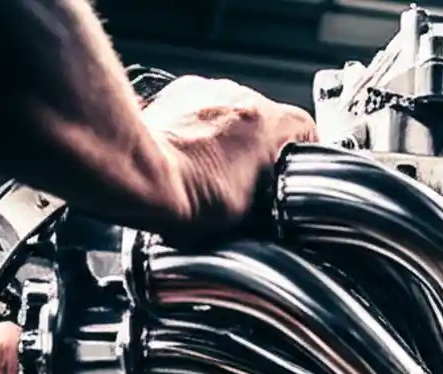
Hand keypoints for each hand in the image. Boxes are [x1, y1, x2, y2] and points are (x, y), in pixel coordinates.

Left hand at [142, 76, 317, 232]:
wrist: (136, 176)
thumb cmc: (187, 192)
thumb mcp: (247, 213)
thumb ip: (267, 199)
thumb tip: (266, 209)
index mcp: (267, 122)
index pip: (306, 129)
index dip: (303, 152)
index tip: (297, 168)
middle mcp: (239, 96)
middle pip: (264, 121)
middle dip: (258, 149)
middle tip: (247, 181)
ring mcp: (203, 91)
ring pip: (228, 114)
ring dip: (225, 138)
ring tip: (210, 171)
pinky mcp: (173, 93)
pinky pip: (196, 111)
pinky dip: (195, 130)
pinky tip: (186, 158)